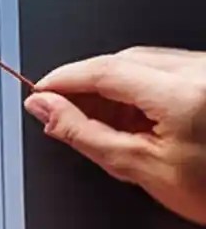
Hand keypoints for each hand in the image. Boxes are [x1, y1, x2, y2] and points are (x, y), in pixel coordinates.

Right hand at [23, 46, 205, 224]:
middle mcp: (201, 70)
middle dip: (86, 85)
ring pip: (142, 62)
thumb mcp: (141, 168)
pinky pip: (164, 68)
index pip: (104, 70)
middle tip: (62, 115)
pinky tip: (134, 118)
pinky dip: (138, 89)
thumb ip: (84, 133)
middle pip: (122, 60)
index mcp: (183, 93)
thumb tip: (44, 108)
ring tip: (105, 125)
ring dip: (112, 88)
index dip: (64, 80)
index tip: (39, 93)